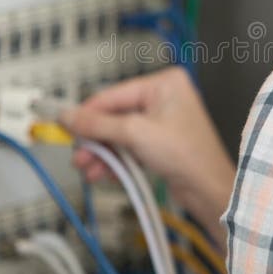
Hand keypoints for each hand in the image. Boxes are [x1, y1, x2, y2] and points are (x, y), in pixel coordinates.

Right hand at [61, 67, 235, 247]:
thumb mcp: (135, 134)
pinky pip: (129, 147)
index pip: (114, 94)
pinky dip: (115, 160)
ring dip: (102, 153)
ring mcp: (162, 122)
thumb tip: (69, 117)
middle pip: (115, 116)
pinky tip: (102, 173)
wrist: (209, 190)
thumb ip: (98, 124)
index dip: (86, 112)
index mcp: (164, 83)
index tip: (63, 122)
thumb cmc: (189, 155)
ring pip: (120, 135)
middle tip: (77, 152)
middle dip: (94, 138)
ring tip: (86, 167)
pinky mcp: (161, 143)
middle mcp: (164, 98)